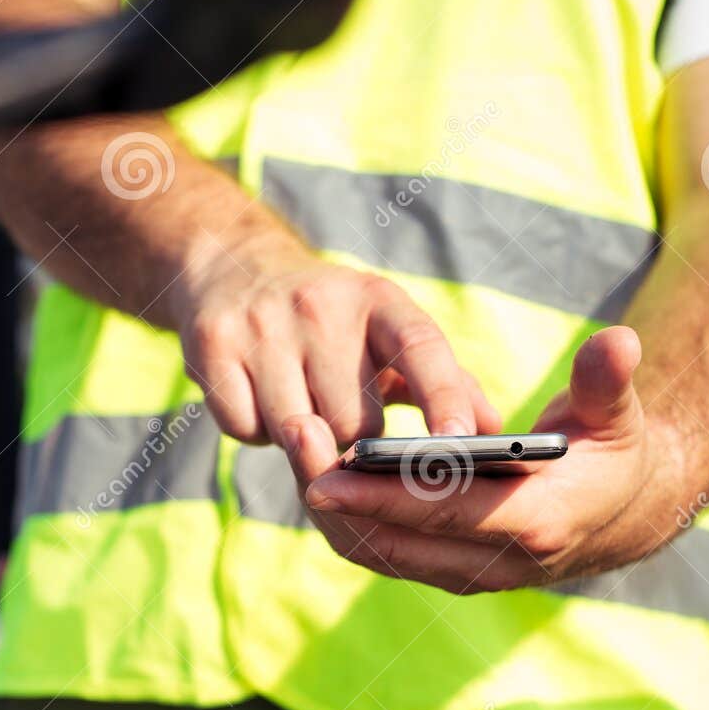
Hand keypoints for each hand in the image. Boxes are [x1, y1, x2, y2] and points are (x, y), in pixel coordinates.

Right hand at [168, 237, 497, 446]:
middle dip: (352, 441)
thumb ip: (447, 382)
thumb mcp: (389, 333)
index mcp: (380, 301)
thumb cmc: (332, 323)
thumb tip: (496, 431)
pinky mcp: (213, 344)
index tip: (458, 442)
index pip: (423, 350)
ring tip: (300, 405)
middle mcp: (323, 304)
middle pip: (353, 422)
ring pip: (298, 432)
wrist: (232, 268)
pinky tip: (257, 397)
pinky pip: (244, 428)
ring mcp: (263, 322)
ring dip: (301, 441)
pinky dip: (252, 431)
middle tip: (342, 421)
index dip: (444, 397)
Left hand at [281, 326, 679, 594]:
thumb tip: (617, 343)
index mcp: (537, 523)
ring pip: (379, 554)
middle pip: (396, 542)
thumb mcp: (618, 415)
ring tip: (298, 450)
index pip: (445, 514)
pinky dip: (348, 520)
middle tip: (295, 443)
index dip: (383, 498)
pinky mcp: (447, 574)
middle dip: (339, 501)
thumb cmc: (611, 453)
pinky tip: (318, 471)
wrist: (618, 516)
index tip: (327, 476)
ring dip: (333, 511)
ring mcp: (468, 576)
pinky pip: (383, 553)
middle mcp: (496, 563)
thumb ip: (607, 381)